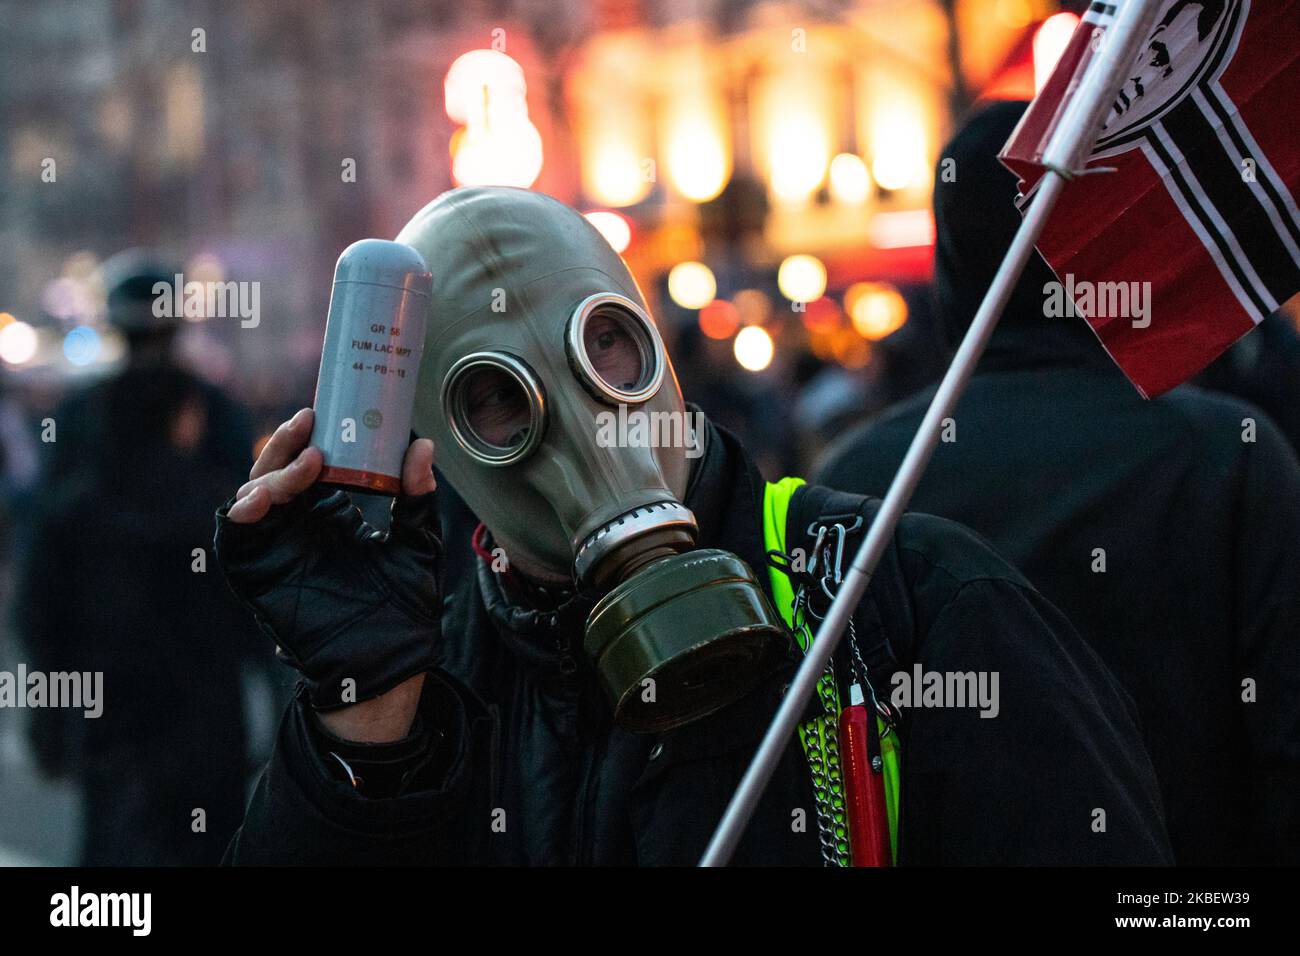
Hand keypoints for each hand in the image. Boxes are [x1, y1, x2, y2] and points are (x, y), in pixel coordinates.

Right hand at [215, 409, 440, 714]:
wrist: (390, 662)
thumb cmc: (404, 606)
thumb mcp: (417, 541)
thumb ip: (416, 496)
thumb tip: (421, 446)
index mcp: (329, 513)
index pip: (306, 463)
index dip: (306, 436)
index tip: (320, 412)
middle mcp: (297, 527)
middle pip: (274, 472)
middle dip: (285, 444)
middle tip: (308, 424)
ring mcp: (274, 550)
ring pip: (250, 497)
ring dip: (267, 474)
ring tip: (300, 465)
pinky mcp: (257, 577)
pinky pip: (234, 541)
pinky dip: (238, 515)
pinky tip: (258, 501)